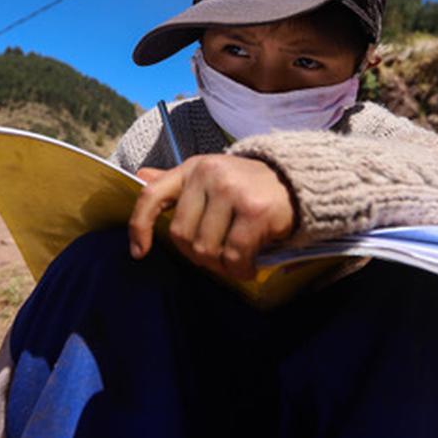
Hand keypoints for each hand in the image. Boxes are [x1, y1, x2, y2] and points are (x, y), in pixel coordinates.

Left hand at [129, 155, 294, 279]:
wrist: (297, 181)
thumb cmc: (248, 185)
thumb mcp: (210, 177)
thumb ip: (178, 183)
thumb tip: (141, 175)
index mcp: (193, 168)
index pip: (152, 195)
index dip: (140, 226)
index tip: (139, 252)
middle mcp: (209, 175)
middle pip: (182, 235)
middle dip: (199, 255)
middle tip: (219, 255)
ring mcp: (231, 191)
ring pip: (206, 249)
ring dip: (222, 265)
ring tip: (236, 260)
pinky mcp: (254, 210)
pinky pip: (234, 255)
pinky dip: (240, 270)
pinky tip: (249, 267)